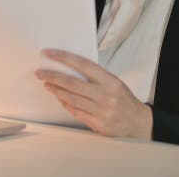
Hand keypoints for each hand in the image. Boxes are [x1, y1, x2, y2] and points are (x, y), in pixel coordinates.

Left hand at [34, 49, 152, 138]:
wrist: (138, 122)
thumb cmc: (123, 99)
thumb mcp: (113, 82)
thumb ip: (95, 76)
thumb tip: (69, 68)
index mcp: (110, 80)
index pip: (82, 65)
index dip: (63, 58)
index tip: (49, 53)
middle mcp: (105, 95)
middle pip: (72, 83)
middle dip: (53, 76)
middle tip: (40, 73)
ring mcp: (102, 111)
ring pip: (71, 98)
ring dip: (56, 90)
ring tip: (47, 84)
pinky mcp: (98, 124)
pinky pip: (76, 112)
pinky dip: (65, 103)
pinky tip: (59, 97)